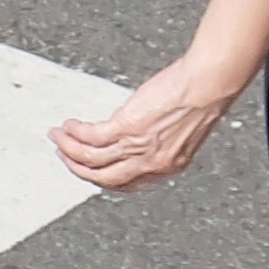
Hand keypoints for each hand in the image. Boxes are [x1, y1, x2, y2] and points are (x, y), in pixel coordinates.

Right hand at [49, 56, 240, 192]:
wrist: (210, 84)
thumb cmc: (204, 97)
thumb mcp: (183, 129)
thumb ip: (161, 139)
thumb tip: (139, 133)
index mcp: (167, 167)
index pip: (124, 184)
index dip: (99, 177)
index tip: (85, 166)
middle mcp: (151, 163)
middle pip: (101, 178)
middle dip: (76, 168)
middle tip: (63, 154)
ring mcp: (137, 146)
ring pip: (90, 158)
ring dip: (68, 148)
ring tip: (57, 136)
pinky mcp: (126, 127)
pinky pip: (90, 136)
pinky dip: (75, 132)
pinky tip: (68, 125)